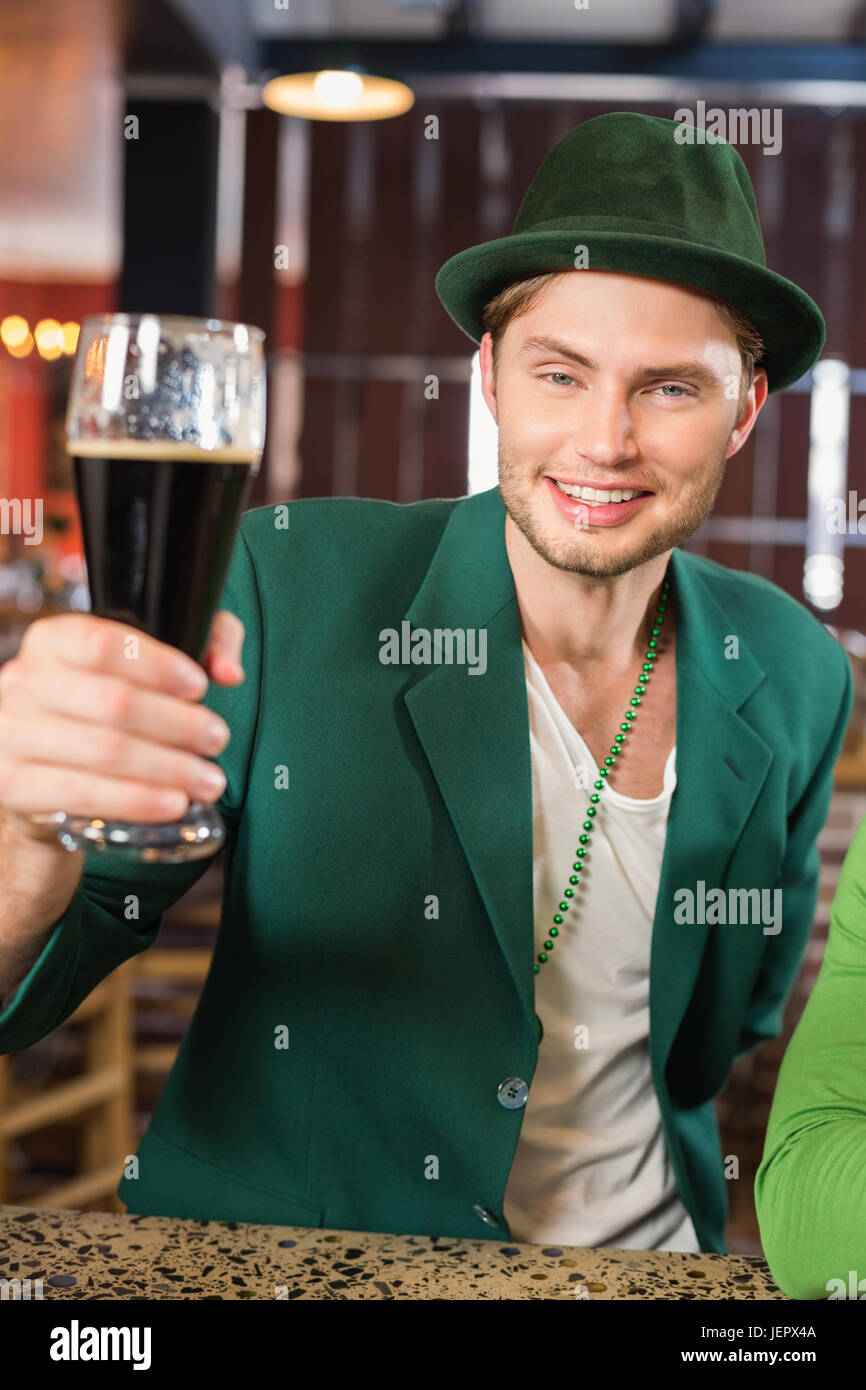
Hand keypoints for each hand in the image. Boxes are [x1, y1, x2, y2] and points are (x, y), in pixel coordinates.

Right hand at [0, 610, 244, 831]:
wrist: (40, 775)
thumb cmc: (98, 712)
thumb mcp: (143, 665)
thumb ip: (201, 642)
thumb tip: (228, 670)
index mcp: (52, 642)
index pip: (104, 644)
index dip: (159, 665)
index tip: (200, 686)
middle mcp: (23, 683)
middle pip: (114, 702)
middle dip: (179, 724)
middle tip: (217, 739)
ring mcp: (11, 734)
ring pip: (106, 751)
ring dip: (169, 768)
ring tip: (208, 779)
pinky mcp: (12, 784)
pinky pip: (84, 794)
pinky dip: (137, 801)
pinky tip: (173, 803)